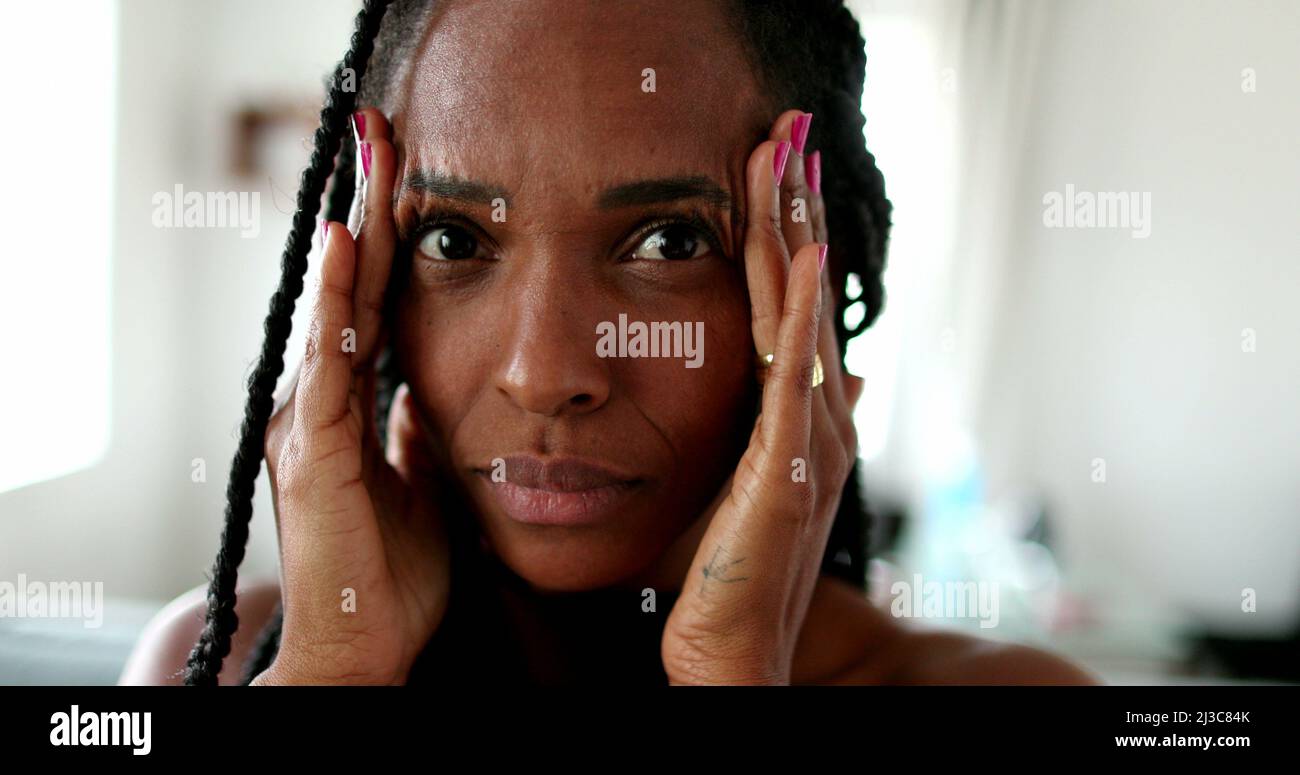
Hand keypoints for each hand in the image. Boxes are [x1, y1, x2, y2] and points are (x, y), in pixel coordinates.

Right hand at [254, 109, 449, 684]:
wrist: (361, 647)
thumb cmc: (393, 573)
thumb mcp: (421, 481)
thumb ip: (417, 428)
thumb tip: (429, 381)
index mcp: (349, 410)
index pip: (375, 307)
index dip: (391, 243)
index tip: (407, 179)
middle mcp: (320, 404)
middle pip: (354, 291)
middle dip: (373, 211)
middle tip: (384, 134)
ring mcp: (311, 423)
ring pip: (337, 310)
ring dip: (359, 233)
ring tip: (374, 160)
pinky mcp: (315, 450)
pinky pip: (332, 362)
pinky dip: (339, 302)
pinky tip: (352, 246)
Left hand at [661, 110, 860, 683]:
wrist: (729, 659)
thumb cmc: (723, 581)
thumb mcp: (743, 489)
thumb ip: (767, 429)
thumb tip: (820, 377)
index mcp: (801, 424)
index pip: (794, 311)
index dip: (787, 239)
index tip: (774, 173)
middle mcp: (817, 425)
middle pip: (807, 299)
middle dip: (798, 215)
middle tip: (789, 136)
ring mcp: (809, 448)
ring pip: (804, 321)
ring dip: (798, 240)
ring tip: (789, 166)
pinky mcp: (785, 476)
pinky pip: (795, 381)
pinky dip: (800, 319)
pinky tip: (803, 261)